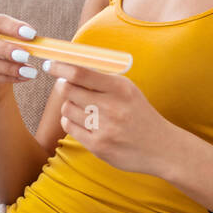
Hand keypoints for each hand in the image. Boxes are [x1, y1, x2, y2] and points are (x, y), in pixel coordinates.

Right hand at [0, 10, 39, 102]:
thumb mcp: (6, 40)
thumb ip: (16, 38)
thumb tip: (35, 41)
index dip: (13, 27)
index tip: (31, 35)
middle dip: (7, 49)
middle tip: (26, 56)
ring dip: (10, 67)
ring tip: (29, 71)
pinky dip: (6, 78)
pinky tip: (21, 78)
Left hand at [46, 59, 172, 175]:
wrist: (162, 148)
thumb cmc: (139, 114)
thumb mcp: (128, 90)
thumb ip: (102, 79)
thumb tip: (69, 67)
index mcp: (120, 88)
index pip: (80, 73)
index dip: (60, 67)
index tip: (50, 65)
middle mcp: (112, 107)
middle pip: (69, 90)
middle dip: (64, 86)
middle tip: (67, 86)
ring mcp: (104, 128)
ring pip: (67, 109)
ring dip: (69, 106)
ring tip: (83, 108)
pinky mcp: (98, 146)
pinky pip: (70, 127)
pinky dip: (70, 121)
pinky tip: (82, 121)